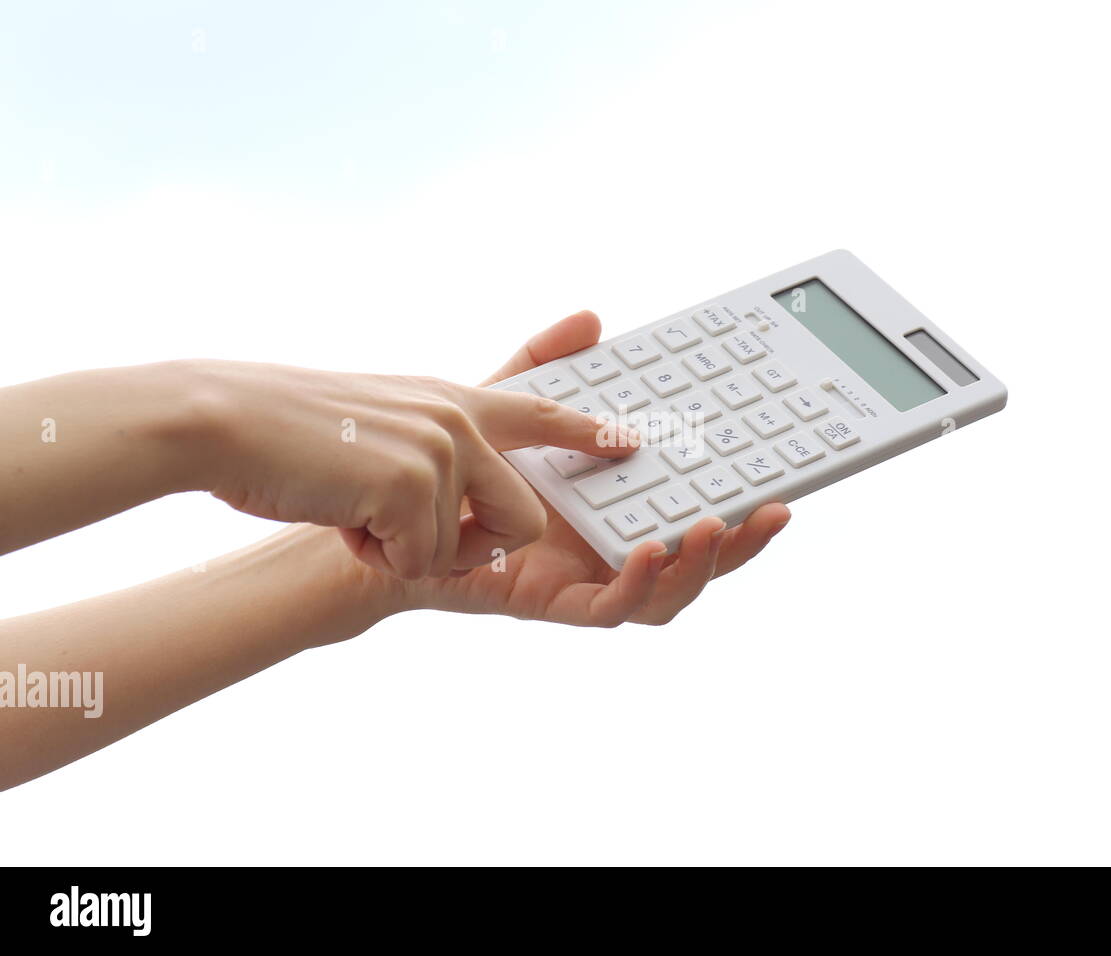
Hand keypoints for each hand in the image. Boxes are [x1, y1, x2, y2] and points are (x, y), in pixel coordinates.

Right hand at [183, 357, 638, 578]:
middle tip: (402, 526)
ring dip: (409, 550)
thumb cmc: (293, 432)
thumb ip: (434, 436)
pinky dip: (379, 556)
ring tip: (354, 509)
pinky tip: (343, 518)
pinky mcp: (414, 482)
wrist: (226, 420)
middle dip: (474, 548)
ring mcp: (442, 448)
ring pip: (464, 547)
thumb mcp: (381, 416)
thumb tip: (468, 464)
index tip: (633, 442)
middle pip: (523, 518)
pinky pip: (422, 559)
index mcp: (454, 399)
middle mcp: (461, 419)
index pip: (542, 413)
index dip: (591, 432)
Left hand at [396, 310, 790, 625]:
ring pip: (666, 593)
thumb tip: (591, 318)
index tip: (782, 471)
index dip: (739, 495)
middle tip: (779, 508)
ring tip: (716, 527)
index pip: (689, 504)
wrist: (385, 515)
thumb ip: (547, 365)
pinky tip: (654, 550)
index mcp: (614, 504)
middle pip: (696, 556)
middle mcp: (607, 545)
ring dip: (701, 566)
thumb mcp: (502, 404)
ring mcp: (584, 577)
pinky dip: (641, 584)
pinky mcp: (553, 602)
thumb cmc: (446, 468)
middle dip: (744, 541)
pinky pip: (610, 607)